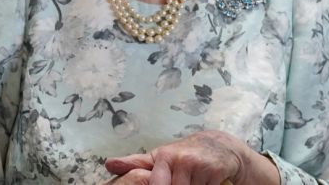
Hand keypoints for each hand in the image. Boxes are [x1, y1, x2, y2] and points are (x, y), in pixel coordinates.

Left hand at [104, 130, 277, 184]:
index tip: (158, 184)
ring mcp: (196, 165)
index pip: (154, 183)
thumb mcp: (159, 158)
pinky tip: (203, 183)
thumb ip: (136, 164)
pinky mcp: (213, 170)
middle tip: (179, 182)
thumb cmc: (184, 156)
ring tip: (191, 182)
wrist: (219, 147)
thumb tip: (108, 164)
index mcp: (162, 157)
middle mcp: (178, 159)